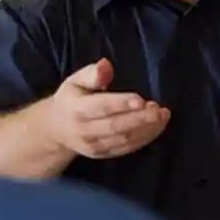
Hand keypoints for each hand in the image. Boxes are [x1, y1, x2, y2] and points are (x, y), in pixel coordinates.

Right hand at [43, 58, 169, 158]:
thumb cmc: (71, 100)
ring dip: (147, 128)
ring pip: (124, 139)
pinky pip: (127, 148)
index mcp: (77, 109)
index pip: (101, 107)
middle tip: (158, 109)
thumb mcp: (75, 81)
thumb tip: (105, 65)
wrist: (56, 130)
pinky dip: (145, 138)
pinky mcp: (104, 154)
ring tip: (163, 115)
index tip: (141, 99)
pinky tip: (158, 126)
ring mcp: (95, 145)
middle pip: (115, 126)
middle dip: (139, 118)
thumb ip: (92, 74)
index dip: (121, 103)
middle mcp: (84, 130)